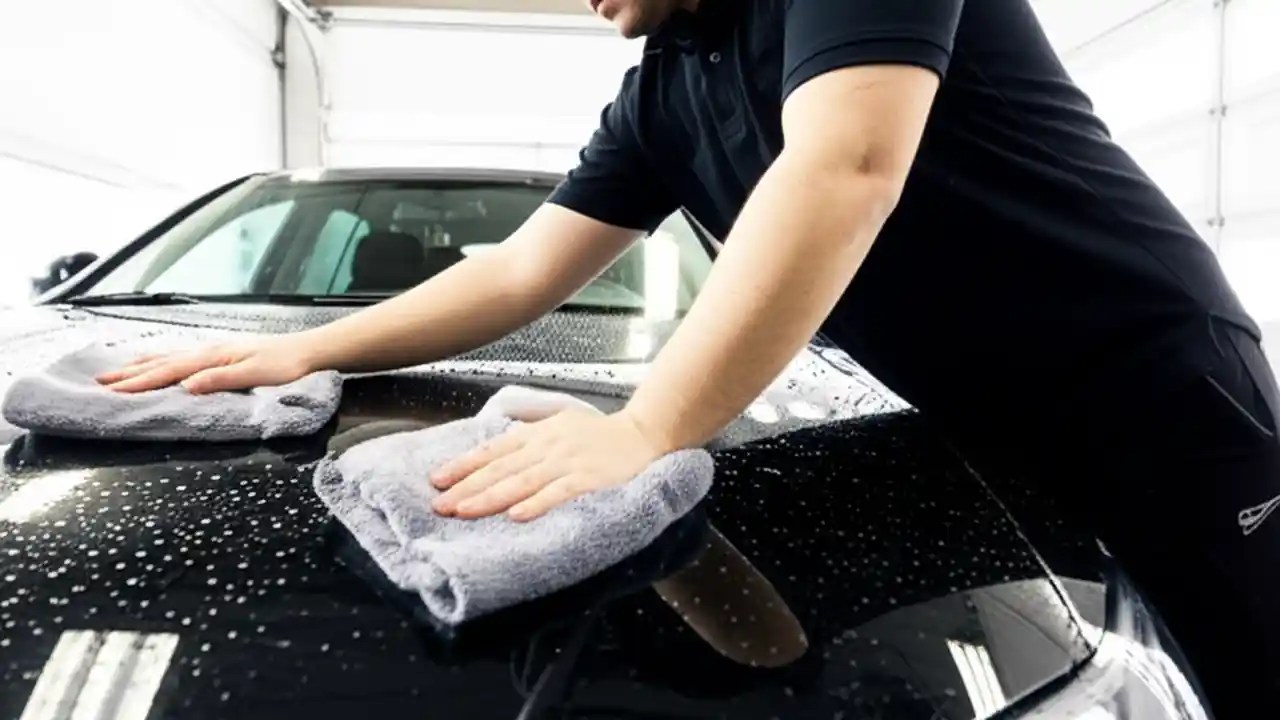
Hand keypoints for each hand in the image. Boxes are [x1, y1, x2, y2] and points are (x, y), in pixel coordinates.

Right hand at [95, 336, 315, 393]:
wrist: (307, 350)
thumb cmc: (285, 365)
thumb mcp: (256, 375)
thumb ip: (221, 380)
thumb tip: (187, 386)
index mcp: (212, 357)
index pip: (168, 372)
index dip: (140, 382)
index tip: (113, 390)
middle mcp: (208, 350)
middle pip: (161, 362)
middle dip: (130, 373)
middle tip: (100, 381)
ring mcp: (213, 350)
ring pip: (168, 356)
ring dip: (141, 364)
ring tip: (118, 369)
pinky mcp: (221, 353)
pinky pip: (181, 355)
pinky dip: (161, 358)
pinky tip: (158, 360)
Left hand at [430, 408, 667, 521]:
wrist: (644, 434)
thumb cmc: (600, 435)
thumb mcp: (560, 426)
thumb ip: (529, 439)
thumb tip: (494, 452)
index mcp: (539, 433)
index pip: (493, 449)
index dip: (464, 465)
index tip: (437, 479)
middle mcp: (548, 446)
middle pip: (501, 468)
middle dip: (467, 487)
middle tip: (439, 504)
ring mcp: (568, 463)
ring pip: (522, 481)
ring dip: (490, 497)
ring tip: (464, 511)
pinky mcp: (589, 480)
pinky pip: (558, 493)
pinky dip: (536, 504)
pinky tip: (516, 516)